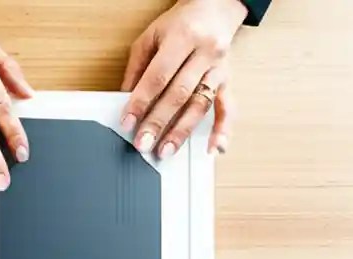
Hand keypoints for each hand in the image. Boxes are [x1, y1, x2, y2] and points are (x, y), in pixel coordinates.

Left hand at [121, 0, 246, 156]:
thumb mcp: (150, 37)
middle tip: (143, 143)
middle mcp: (205, 53)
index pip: (159, 76)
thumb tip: (124, 100)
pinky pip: (229, 107)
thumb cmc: (179, 24)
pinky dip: (223, 129)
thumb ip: (136, 68)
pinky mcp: (228, 80)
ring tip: (166, 150)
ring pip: (201, 104)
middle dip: (159, 121)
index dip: (141, 101)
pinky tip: (215, 147)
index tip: (127, 121)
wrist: (214, 9)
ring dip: (183, 131)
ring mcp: (219, 68)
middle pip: (179, 93)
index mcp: (183, 38)